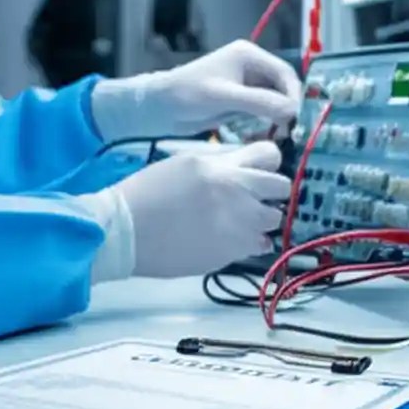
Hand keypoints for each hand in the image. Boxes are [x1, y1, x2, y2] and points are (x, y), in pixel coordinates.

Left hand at [91, 40, 301, 140]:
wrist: (160, 107)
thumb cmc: (187, 94)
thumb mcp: (224, 97)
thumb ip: (259, 102)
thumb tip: (292, 111)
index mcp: (248, 56)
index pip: (284, 73)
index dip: (294, 94)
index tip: (296, 117)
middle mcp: (250, 68)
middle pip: (282, 88)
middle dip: (287, 108)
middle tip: (289, 131)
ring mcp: (245, 86)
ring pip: (273, 102)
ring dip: (277, 118)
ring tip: (278, 136)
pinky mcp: (238, 103)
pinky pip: (261, 112)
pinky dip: (265, 124)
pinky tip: (262, 136)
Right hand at [115, 141, 289, 277]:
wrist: (126, 231)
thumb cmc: (147, 194)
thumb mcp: (183, 163)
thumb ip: (218, 163)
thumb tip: (242, 168)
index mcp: (221, 167)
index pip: (270, 155)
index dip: (267, 162)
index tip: (259, 170)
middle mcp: (236, 193)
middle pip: (282, 187)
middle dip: (271, 192)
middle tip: (255, 198)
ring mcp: (237, 225)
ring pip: (275, 219)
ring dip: (263, 219)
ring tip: (242, 221)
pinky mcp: (232, 253)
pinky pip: (260, 245)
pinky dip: (252, 242)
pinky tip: (233, 239)